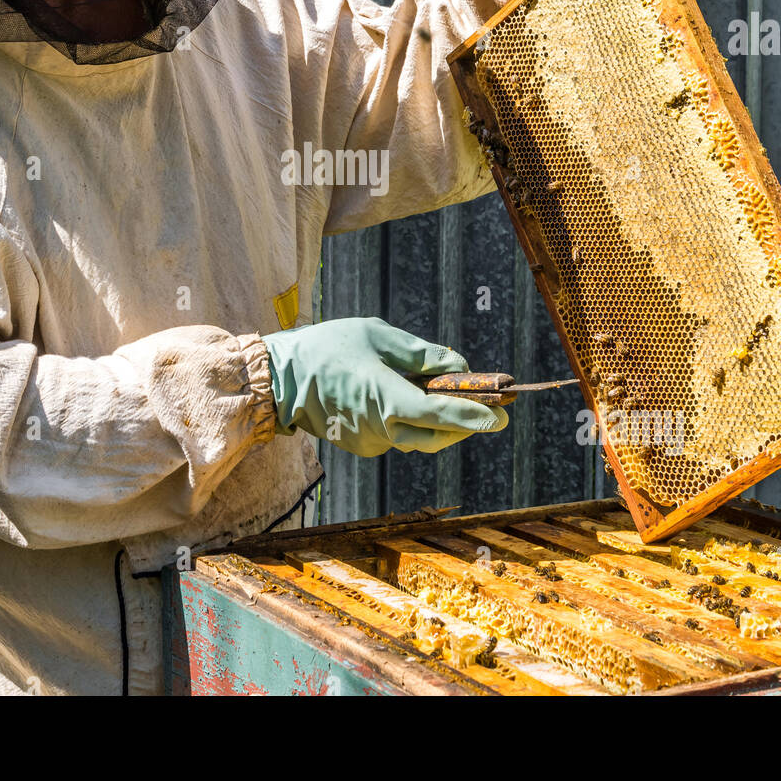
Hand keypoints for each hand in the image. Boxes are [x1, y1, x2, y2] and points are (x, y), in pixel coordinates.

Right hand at [263, 317, 507, 456]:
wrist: (278, 378)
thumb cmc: (327, 348)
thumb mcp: (377, 336)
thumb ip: (421, 354)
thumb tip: (457, 366)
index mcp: (387, 400)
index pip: (442, 413)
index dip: (475, 416)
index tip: (502, 416)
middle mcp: (382, 429)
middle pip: (437, 436)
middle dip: (465, 425)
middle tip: (490, 410)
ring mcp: (370, 441)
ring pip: (418, 437)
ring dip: (439, 421)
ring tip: (453, 396)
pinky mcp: (361, 444)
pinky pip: (397, 434)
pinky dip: (413, 420)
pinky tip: (414, 398)